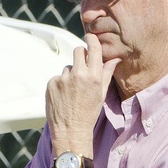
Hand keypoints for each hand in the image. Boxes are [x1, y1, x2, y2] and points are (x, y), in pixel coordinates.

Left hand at [46, 32, 118, 147]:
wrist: (71, 130)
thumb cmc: (89, 113)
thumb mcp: (101, 93)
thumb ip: (107, 73)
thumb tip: (115, 59)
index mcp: (94, 76)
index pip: (93, 48)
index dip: (91, 40)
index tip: (90, 37)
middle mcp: (79, 75)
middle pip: (78, 50)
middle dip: (81, 55)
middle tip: (83, 66)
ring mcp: (63, 79)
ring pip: (68, 66)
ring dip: (71, 74)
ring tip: (73, 92)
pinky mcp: (52, 83)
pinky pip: (58, 77)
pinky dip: (61, 84)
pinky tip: (64, 96)